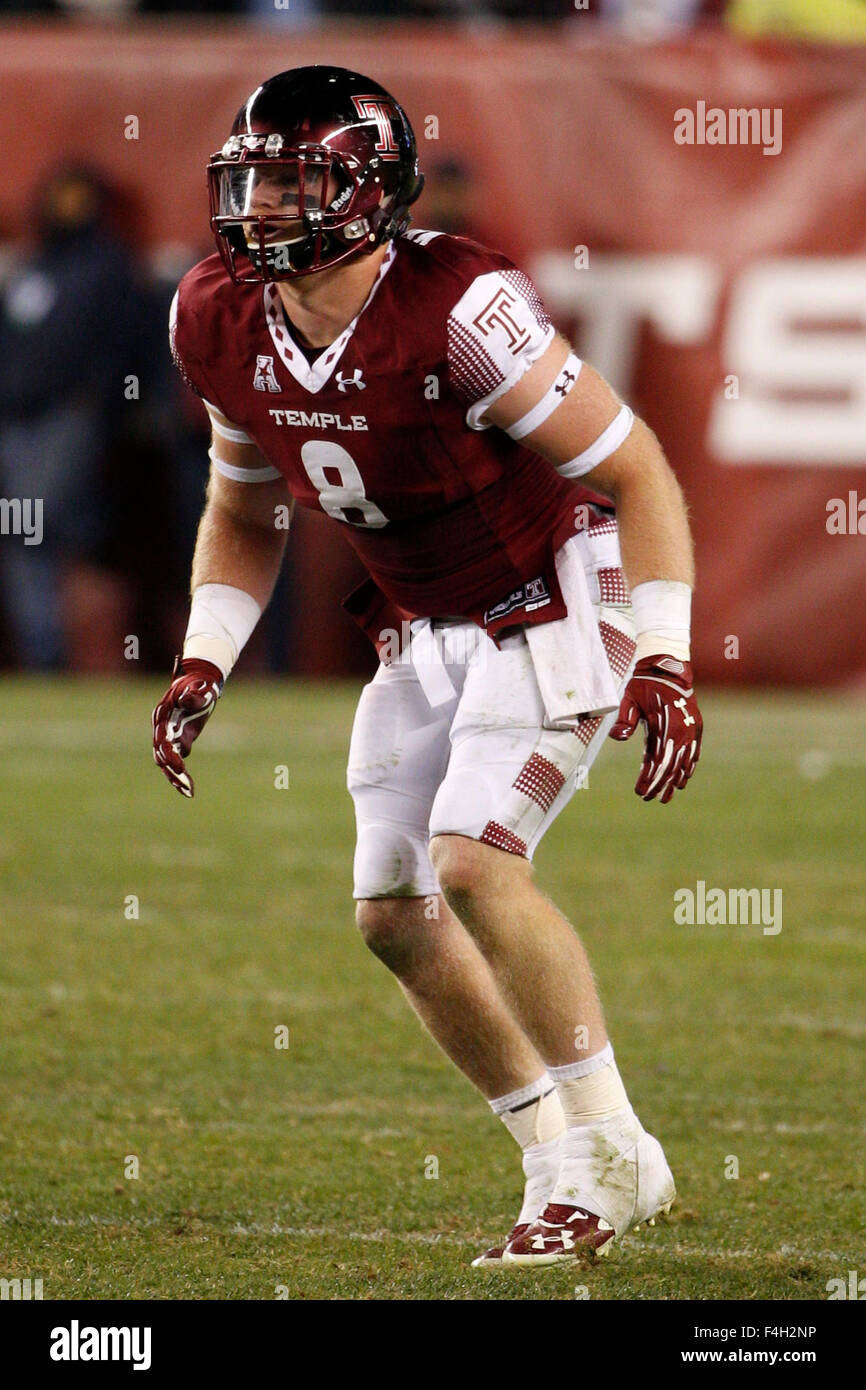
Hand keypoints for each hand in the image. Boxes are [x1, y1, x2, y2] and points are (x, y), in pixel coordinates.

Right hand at [152, 656, 223, 797]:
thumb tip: (189, 699)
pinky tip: (188, 788)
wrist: (199, 681)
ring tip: (189, 793)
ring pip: (165, 762)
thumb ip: (194, 695)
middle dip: (173, 772)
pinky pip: (174, 760)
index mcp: (163, 714)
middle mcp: (161, 727)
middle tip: (188, 788)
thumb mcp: (199, 686)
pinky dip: (179, 774)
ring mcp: (167, 735)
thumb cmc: (199, 683)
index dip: (170, 755)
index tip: (181, 768)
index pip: (162, 740)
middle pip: (161, 755)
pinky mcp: (177, 740)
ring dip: (175, 777)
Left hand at [608, 655, 701, 803]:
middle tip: (649, 799)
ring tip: (666, 797)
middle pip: (671, 766)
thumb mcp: (629, 699)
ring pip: (684, 763)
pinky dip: (689, 767)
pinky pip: (694, 752)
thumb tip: (618, 737)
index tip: (640, 792)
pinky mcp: (696, 727)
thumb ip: (625, 719)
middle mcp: (681, 731)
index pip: (657, 761)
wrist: (667, 668)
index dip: (649, 779)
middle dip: (660, 785)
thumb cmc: (643, 686)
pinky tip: (683, 779)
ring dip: (675, 781)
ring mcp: (691, 730)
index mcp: (664, 726)